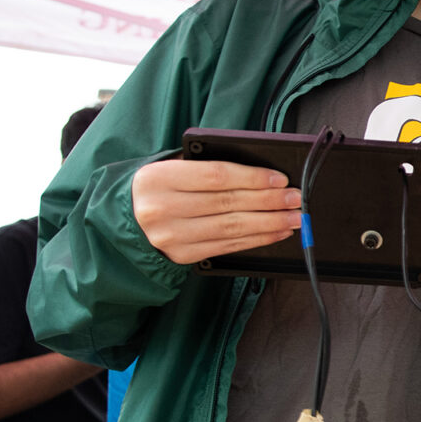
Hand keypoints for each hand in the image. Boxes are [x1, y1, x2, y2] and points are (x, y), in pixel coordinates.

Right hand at [132, 159, 301, 263]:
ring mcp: (172, 236)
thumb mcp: (171, 167)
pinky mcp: (183, 256)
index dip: (251, 178)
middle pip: (227, 203)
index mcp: (159, 179)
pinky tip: (276, 232)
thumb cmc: (158, 187)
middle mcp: (162, 209)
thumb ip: (206, 166)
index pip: (216, 176)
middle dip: (268, 201)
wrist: (125, 220)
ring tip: (294, 217)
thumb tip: (260, 173)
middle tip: (295, 198)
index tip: (279, 179)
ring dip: (269, 223)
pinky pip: (227, 247)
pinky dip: (256, 239)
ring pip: (231, 228)